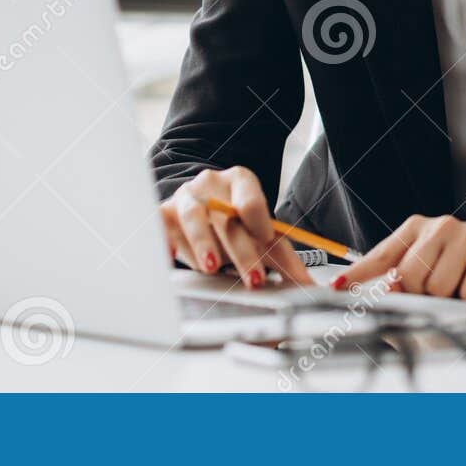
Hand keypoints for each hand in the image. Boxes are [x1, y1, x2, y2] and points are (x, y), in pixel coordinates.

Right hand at [159, 166, 311, 287]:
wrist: (200, 202)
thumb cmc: (234, 219)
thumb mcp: (261, 232)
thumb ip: (283, 256)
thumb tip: (305, 285)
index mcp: (240, 181)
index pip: (250, 198)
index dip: (258, 219)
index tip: (266, 238)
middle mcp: (211, 184)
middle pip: (226, 216)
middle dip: (241, 250)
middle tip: (254, 278)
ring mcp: (185, 197)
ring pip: (193, 217)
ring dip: (204, 244)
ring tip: (213, 268)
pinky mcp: (164, 213)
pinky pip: (160, 224)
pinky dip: (165, 240)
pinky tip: (171, 256)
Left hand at [335, 215, 465, 299]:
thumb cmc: (460, 270)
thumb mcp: (426, 274)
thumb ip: (398, 282)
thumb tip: (381, 288)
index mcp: (416, 229)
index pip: (381, 256)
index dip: (358, 274)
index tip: (337, 288)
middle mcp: (439, 225)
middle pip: (409, 276)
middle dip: (422, 293)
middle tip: (440, 289)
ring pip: (438, 286)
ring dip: (449, 297)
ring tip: (461, 286)